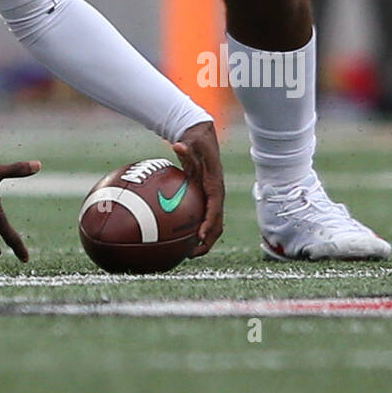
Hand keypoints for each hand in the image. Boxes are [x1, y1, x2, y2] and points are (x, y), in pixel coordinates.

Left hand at [172, 122, 223, 255]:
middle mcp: (215, 195)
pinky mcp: (203, 199)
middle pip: (216, 224)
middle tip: (191, 254)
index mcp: (215, 186)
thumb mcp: (193, 142)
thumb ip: (187, 147)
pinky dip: (192, 230)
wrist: (203, 138)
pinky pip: (200, 218)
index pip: (215, 209)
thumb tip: (177, 145)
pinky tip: (175, 238)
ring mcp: (210, 199)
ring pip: (210, 225)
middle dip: (207, 241)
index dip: (209, 224)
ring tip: (184, 254)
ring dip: (201, 241)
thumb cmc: (197, 141)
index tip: (200, 237)